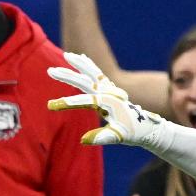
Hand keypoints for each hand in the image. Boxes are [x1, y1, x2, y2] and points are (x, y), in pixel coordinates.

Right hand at [47, 52, 167, 147]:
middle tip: (50, 70)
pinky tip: (82, 57)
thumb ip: (102, 137)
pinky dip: (89, 65)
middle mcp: (109, 93)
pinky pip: (98, 73)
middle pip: (85, 81)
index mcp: (108, 104)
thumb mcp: (118, 137)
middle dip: (67, 76)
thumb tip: (84, 140)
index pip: (84, 102)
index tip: (51, 105)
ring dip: (79, 63)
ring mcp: (110, 89)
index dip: (67, 103)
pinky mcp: (111, 88)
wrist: (146, 125)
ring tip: (67, 55)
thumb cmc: (131, 133)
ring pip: (93, 72)